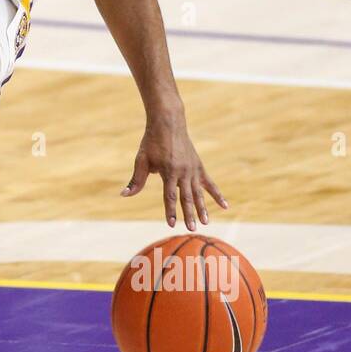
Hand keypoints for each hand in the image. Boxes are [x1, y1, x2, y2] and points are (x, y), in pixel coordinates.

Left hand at [121, 108, 226, 230]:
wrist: (168, 122)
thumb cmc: (152, 141)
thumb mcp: (142, 159)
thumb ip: (136, 179)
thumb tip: (124, 195)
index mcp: (168, 170)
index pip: (169, 195)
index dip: (170, 210)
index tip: (171, 224)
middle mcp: (183, 171)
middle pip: (186, 197)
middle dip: (189, 214)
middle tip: (191, 229)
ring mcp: (193, 169)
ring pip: (199, 192)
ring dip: (202, 208)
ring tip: (205, 222)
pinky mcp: (199, 166)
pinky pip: (210, 183)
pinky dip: (217, 194)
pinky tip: (225, 206)